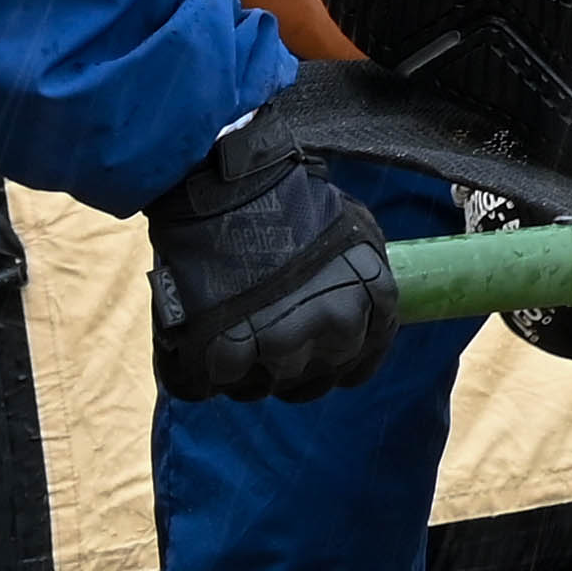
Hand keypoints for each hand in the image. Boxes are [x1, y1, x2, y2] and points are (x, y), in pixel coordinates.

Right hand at [147, 117, 397, 399]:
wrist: (227, 184)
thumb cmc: (286, 198)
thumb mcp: (351, 230)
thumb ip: (357, 280)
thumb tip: (358, 315)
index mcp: (373, 296)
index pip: (359, 365)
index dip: (330, 365)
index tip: (309, 359)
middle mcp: (338, 325)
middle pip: (311, 381)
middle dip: (286, 366)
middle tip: (258, 338)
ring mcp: (284, 341)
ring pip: (263, 386)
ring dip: (243, 369)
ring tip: (224, 331)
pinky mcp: (230, 351)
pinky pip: (219, 382)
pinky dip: (202, 370)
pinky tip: (198, 342)